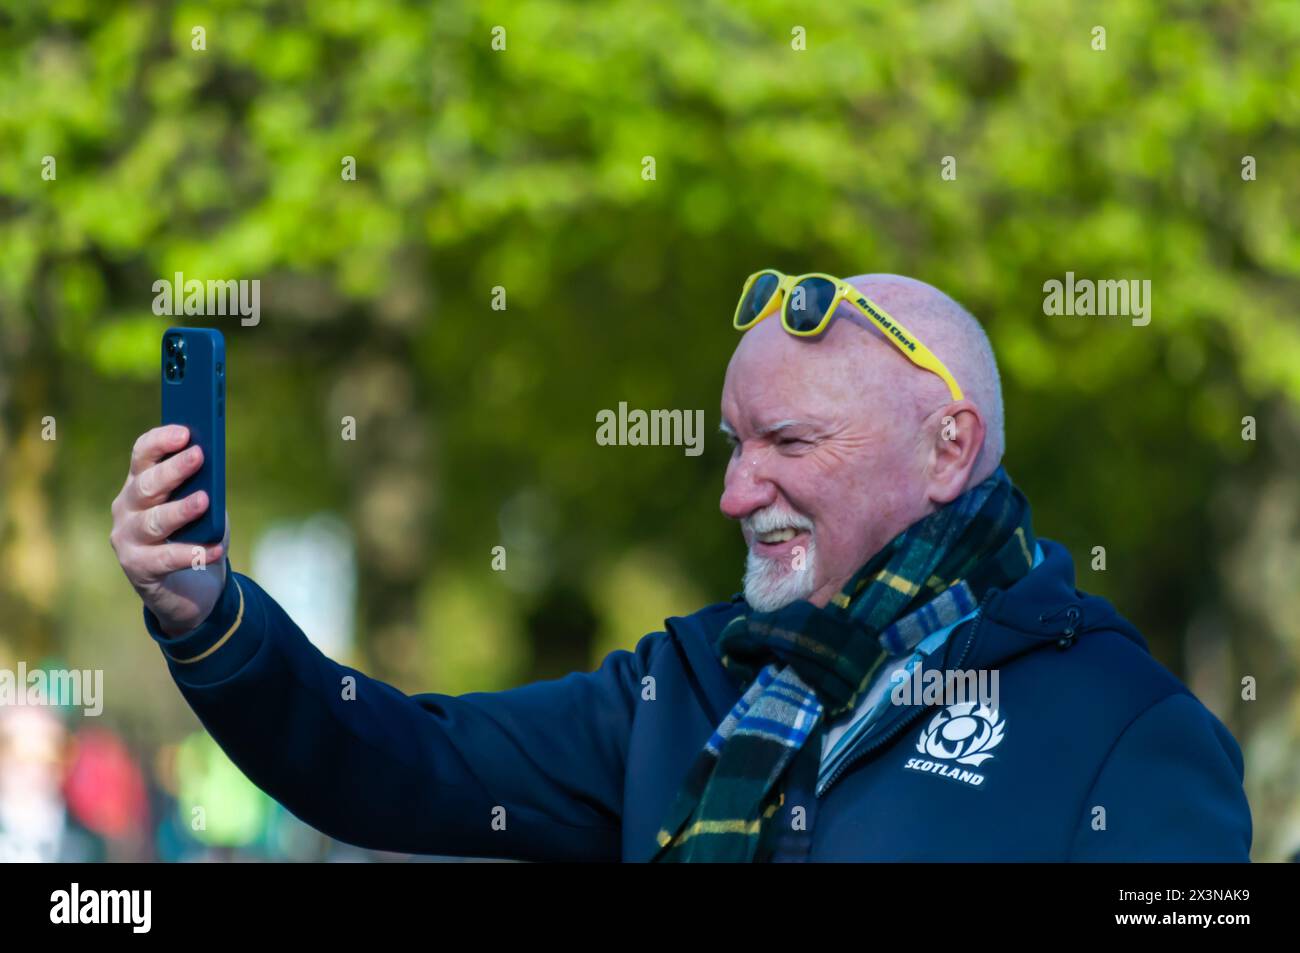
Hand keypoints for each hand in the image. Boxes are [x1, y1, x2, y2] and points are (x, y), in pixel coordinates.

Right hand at [110, 425, 228, 636]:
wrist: (189, 588)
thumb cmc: (196, 535)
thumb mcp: (203, 508)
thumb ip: (203, 490)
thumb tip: (212, 478)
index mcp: (140, 484)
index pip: (142, 455)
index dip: (161, 441)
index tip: (185, 431)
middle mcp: (126, 507)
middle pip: (147, 485)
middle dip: (173, 469)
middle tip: (199, 455)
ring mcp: (127, 539)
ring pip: (153, 521)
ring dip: (180, 509)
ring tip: (204, 500)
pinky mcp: (137, 568)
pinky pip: (167, 558)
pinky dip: (194, 552)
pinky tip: (215, 548)